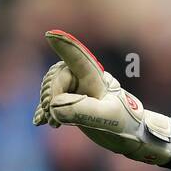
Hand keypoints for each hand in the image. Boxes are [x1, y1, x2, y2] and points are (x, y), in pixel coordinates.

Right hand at [32, 29, 170, 164]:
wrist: (130, 136)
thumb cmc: (125, 124)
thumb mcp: (108, 119)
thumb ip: (83, 111)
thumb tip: (54, 107)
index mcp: (95, 76)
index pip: (77, 58)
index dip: (65, 46)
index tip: (51, 35)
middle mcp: (83, 77)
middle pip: (56, 77)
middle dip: (50, 96)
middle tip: (55, 117)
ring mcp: (76, 89)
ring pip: (51, 89)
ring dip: (48, 106)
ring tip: (55, 123)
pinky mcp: (70, 101)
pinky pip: (51, 102)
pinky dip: (44, 111)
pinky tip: (40, 121)